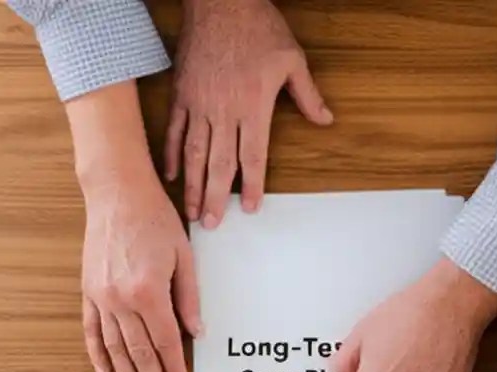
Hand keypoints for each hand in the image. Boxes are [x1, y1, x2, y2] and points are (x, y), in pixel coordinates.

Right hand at [81, 173, 201, 371]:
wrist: (117, 193)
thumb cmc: (155, 219)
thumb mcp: (184, 256)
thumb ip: (189, 297)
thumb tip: (197, 332)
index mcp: (149, 291)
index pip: (165, 339)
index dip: (174, 364)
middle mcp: (121, 299)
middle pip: (139, 351)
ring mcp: (101, 297)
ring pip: (114, 346)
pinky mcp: (88, 291)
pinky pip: (92, 329)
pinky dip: (97, 353)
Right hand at [166, 0, 332, 228]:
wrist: (221, 2)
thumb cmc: (258, 27)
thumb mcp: (292, 59)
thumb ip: (307, 94)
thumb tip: (325, 119)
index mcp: (253, 106)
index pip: (253, 155)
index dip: (252, 185)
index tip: (250, 208)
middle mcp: (224, 110)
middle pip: (219, 163)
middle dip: (215, 197)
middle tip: (211, 225)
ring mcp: (199, 103)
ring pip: (194, 152)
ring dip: (193, 185)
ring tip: (191, 211)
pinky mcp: (182, 93)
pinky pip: (175, 130)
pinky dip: (172, 154)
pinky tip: (172, 175)